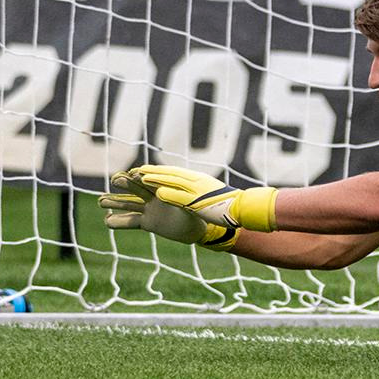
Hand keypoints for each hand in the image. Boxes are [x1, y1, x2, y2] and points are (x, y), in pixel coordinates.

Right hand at [98, 183, 238, 248]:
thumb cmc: (197, 213)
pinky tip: (106, 221)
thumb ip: (177, 200)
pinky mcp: (147, 222)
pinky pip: (131, 221)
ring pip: (130, 204)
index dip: (143, 177)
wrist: (198, 228)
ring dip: (115, 202)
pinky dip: (119, 222)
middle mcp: (154, 196)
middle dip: (127, 184)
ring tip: (100, 201)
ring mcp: (149, 208)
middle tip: (115, 179)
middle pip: (137, 188)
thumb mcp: (190, 206)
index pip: (152, 180)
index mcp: (165, 188)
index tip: (135, 174)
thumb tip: (164, 195)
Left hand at [121, 166, 277, 235]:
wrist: (244, 208)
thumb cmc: (228, 203)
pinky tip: (157, 194)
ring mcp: (198, 191)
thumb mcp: (209, 194)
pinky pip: (181, 198)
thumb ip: (197, 191)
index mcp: (198, 179)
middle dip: (151, 172)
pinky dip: (169, 195)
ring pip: (172, 182)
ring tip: (138, 178)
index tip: (144, 170)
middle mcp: (196, 181)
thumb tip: (190, 192)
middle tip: (134, 171)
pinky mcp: (200, 202)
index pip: (174, 173)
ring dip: (155, 179)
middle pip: (169, 174)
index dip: (158, 171)